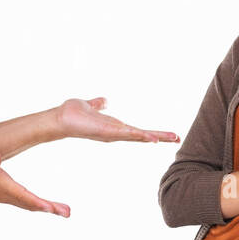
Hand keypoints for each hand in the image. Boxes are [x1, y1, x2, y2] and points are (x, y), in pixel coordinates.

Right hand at [0, 144, 69, 215]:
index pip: (21, 195)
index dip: (36, 201)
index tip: (51, 208)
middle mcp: (3, 194)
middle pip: (29, 204)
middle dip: (49, 208)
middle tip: (67, 212)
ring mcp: (4, 197)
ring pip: (28, 205)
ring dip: (46, 208)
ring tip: (65, 211)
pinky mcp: (4, 196)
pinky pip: (23, 203)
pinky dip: (37, 205)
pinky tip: (48, 206)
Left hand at [55, 96, 178, 143]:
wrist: (60, 118)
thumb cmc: (73, 114)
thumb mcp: (90, 105)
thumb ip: (98, 103)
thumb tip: (104, 101)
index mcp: (114, 127)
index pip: (137, 130)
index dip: (151, 133)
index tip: (166, 135)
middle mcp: (116, 133)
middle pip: (142, 135)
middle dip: (160, 137)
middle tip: (177, 137)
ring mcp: (113, 134)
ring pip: (139, 136)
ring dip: (155, 136)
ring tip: (172, 137)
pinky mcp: (108, 133)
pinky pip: (127, 134)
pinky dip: (140, 136)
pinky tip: (152, 138)